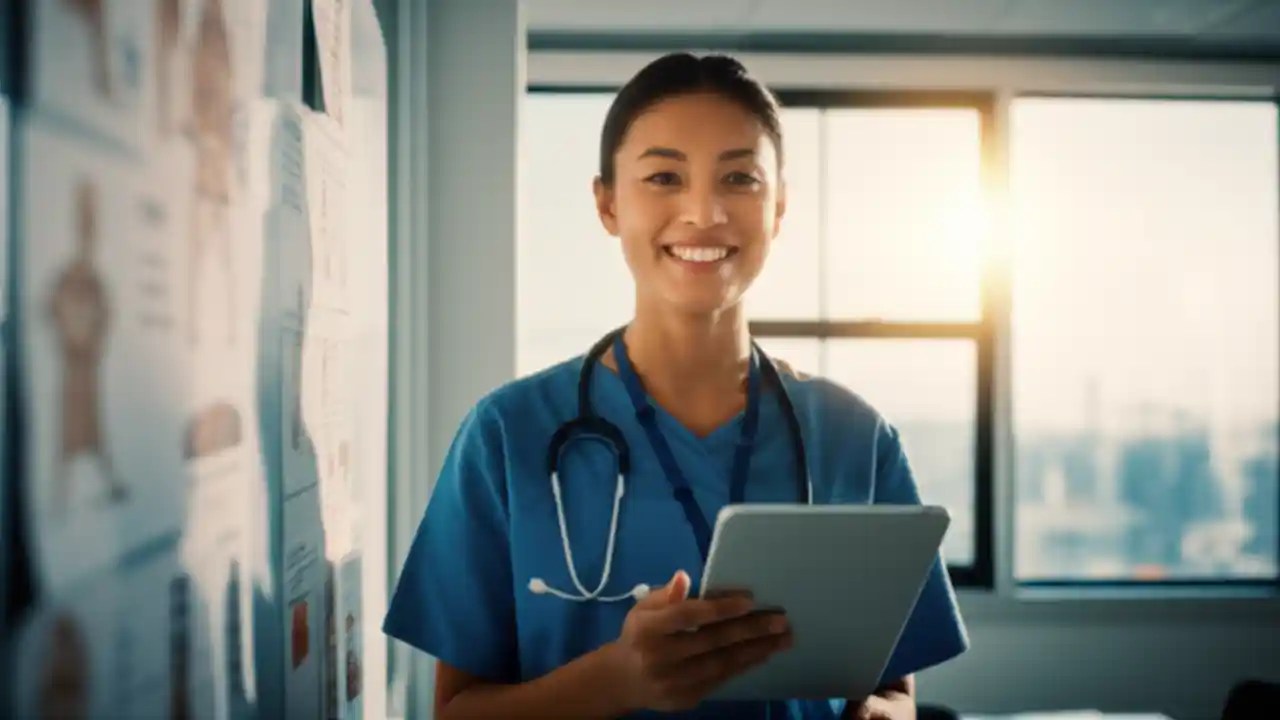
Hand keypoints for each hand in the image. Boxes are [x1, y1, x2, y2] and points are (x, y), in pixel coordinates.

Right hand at [604, 570, 792, 712]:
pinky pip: (720, 680)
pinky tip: (762, 654)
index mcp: (647, 628)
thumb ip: (666, 595)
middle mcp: (659, 657)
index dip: (719, 608)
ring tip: (782, 639)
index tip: (750, 600)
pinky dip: (743, 666)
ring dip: (755, 650)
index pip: (687, 616)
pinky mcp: (686, 699)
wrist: (623, 680)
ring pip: (721, 664)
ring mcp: (673, 682)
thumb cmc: (640, 635)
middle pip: (711, 641)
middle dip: (749, 630)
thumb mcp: (643, 609)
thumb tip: (685, 577)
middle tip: (780, 620)